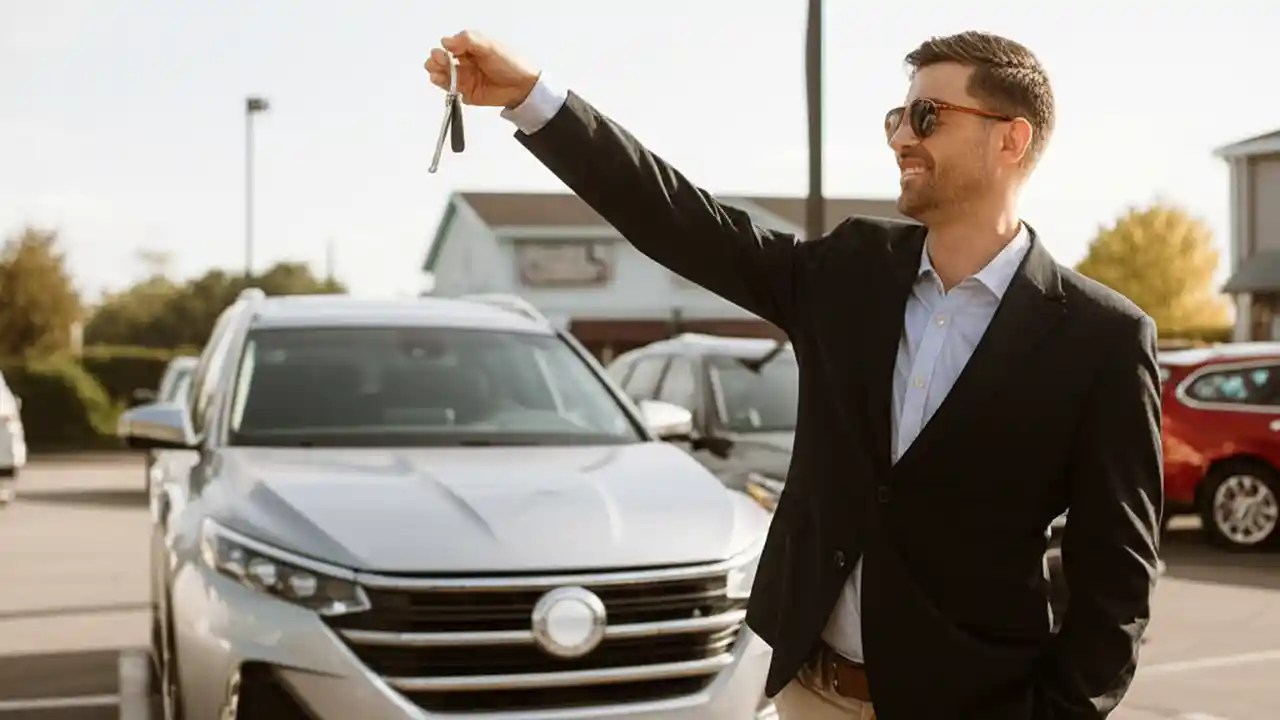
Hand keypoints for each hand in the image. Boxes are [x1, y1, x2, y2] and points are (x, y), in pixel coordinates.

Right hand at [424, 30, 539, 108]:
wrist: (523, 87)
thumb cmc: (510, 63)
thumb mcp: (490, 46)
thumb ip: (468, 40)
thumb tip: (446, 41)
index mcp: (469, 48)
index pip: (448, 45)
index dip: (445, 48)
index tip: (450, 51)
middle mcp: (464, 62)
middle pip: (439, 59)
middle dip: (436, 59)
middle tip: (442, 61)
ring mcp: (464, 78)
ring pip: (440, 73)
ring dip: (435, 71)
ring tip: (439, 72)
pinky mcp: (466, 93)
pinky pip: (449, 90)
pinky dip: (443, 85)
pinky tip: (443, 81)